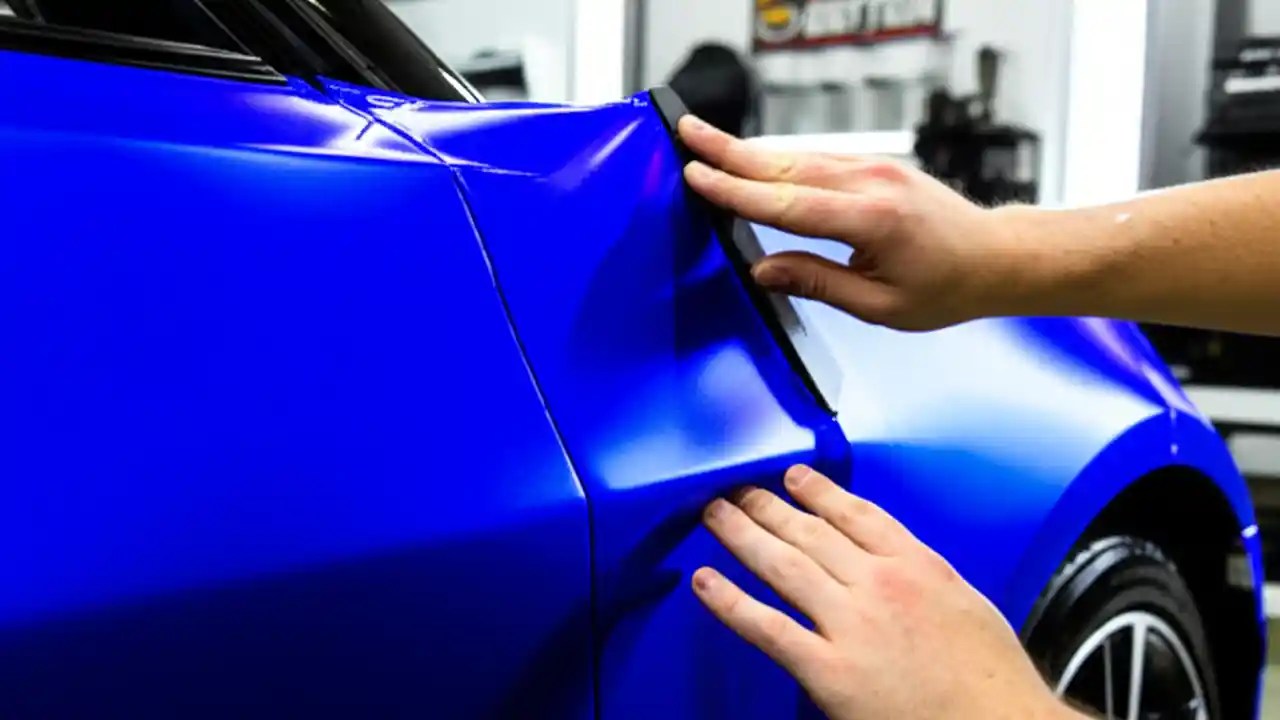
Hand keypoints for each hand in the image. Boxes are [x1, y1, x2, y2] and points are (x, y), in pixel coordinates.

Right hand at [677, 115, 1033, 331]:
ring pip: (797, 157)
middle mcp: (871, 184)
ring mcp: (875, 168)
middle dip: (729, 150)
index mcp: (871, 221)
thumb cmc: (946, 288)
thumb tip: (763, 270)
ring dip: (749, 151)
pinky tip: (754, 157)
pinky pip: (817, 159)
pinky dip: (780, 159)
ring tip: (706, 141)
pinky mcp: (875, 166)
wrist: (994, 257)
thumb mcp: (880, 306)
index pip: (786, 204)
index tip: (697, 176)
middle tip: (686, 133)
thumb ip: (818, 283)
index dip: (736, 191)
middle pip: (785, 166)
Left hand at [692, 465, 1078, 719]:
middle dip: (767, 507)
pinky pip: (768, 627)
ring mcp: (850, 624)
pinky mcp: (829, 669)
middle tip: (738, 491)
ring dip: (741, 534)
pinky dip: (730, 602)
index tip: (793, 478)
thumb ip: (923, 579)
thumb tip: (896, 566)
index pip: (856, 514)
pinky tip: (706, 581)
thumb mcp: (967, 605)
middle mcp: (878, 584)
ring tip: (715, 516)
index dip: (817, 492)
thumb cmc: (993, 681)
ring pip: (783, 565)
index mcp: (917, 565)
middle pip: (810, 531)